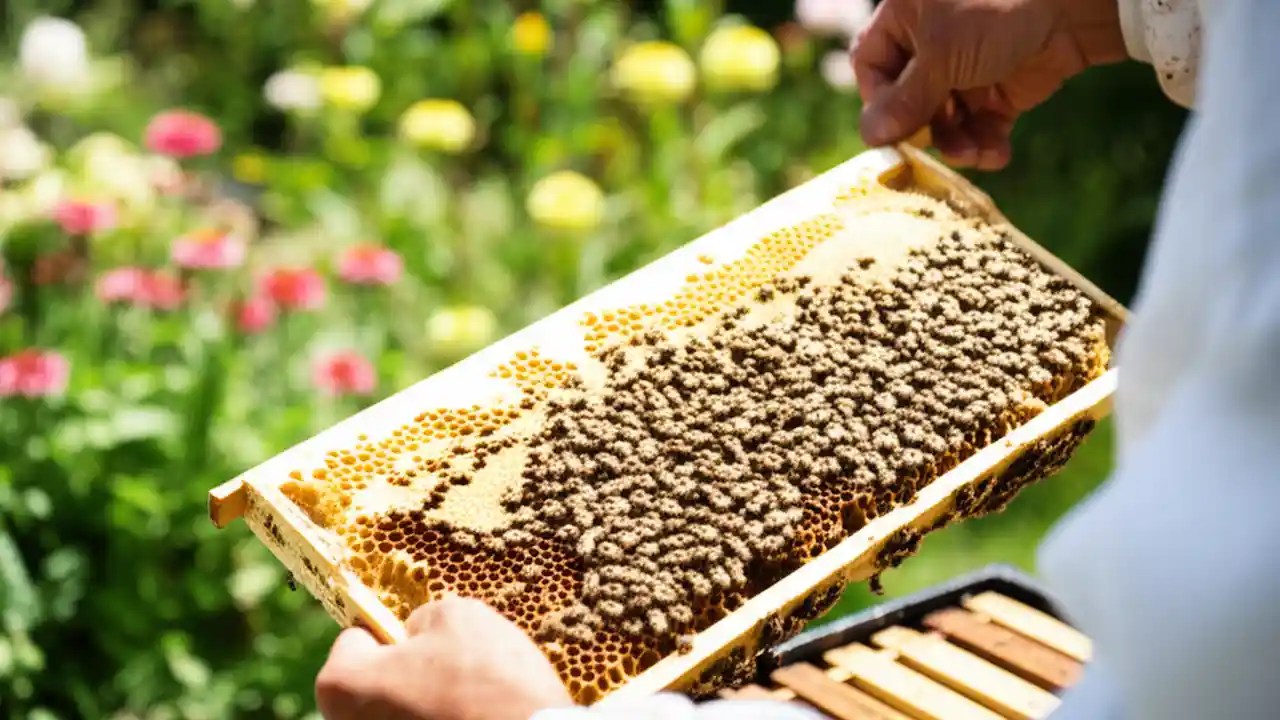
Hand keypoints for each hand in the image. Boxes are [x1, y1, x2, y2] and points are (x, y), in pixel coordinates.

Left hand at [316, 596, 573, 719]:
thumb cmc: (487, 681)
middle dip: (407, 671)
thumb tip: (417, 632)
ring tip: (467, 700)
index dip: (393, 630)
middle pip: (373, 682)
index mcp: (342, 684)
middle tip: (450, 668)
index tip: (422, 638)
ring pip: (399, 713)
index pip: (354, 639)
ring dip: (424, 703)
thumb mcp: (458, 616)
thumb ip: (423, 617)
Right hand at [853, 0, 1127, 168]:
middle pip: (908, 100)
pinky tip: (997, 154)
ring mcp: (968, 68)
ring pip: (945, 119)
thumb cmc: (997, 9)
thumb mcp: (942, 54)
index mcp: (906, 17)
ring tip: (973, 154)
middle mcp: (933, 43)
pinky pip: (980, 125)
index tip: (892, 127)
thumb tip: (868, 138)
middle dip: (923, 129)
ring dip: (956, 143)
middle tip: (931, 151)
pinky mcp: (1001, 89)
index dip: (877, 98)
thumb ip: (906, 100)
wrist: (1077, 4)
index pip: (871, 64)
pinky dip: (986, 143)